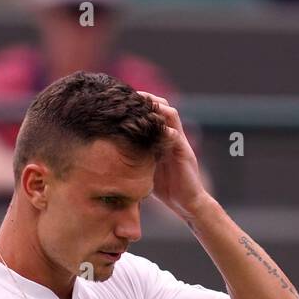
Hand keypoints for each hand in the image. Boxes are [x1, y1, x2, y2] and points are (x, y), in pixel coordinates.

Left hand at [136, 92, 209, 220]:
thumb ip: (136, 156)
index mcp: (163, 137)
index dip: (141, 103)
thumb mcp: (145, 168)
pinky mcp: (184, 152)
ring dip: (156, 107)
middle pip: (163, 106)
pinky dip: (164, 129)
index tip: (124, 98)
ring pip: (171, 114)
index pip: (154, 112)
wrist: (187, 203)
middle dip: (147, 98)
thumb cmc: (166, 188)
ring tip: (141, 104)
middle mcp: (172, 135)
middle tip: (130, 95)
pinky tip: (151, 127)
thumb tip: (110, 154)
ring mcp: (179, 142)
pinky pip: (175, 135)